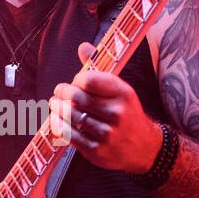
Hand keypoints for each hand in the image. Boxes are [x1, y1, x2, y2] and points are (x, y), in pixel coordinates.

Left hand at [49, 42, 162, 172]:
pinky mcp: (97, 150)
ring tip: (55, 105)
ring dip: (58, 109)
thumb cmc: (127, 113)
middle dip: (62, 92)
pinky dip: (60, 126)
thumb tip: (82, 46)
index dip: (77, 79)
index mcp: (123, 94)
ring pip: (71, 116)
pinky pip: (71, 135)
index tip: (76, 81)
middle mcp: (117, 114)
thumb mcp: (120, 90)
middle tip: (58, 92)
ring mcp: (107, 134)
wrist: (143, 147)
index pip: (89, 80)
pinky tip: (57, 121)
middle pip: (77, 97)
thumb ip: (99, 71)